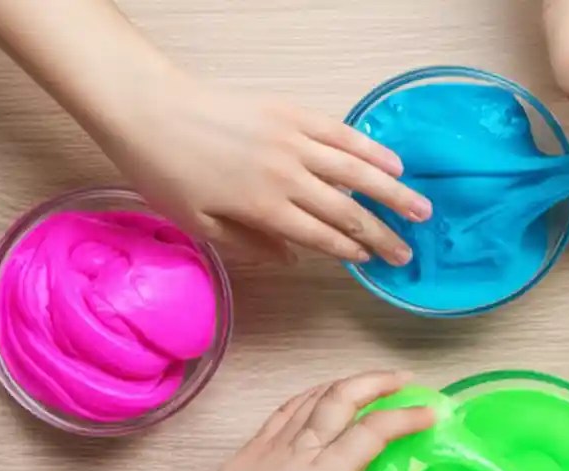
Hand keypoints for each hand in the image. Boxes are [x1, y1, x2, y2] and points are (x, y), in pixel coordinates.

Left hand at [97, 71, 431, 264]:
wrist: (148, 108)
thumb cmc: (164, 171)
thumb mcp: (198, 223)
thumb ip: (250, 244)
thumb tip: (293, 259)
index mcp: (263, 207)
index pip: (321, 236)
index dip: (351, 252)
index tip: (374, 263)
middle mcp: (286, 175)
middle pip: (346, 210)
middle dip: (381, 234)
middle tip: (408, 252)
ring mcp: (293, 140)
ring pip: (355, 172)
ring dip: (392, 193)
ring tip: (421, 210)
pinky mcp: (292, 112)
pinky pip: (341, 133)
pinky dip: (371, 149)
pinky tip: (394, 163)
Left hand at [150, 370, 434, 470]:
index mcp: (328, 468)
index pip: (375, 431)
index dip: (406, 418)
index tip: (432, 412)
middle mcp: (308, 443)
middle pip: (346, 397)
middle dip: (380, 382)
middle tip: (407, 379)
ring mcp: (281, 437)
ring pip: (320, 394)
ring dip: (352, 381)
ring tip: (374, 380)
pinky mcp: (260, 439)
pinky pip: (293, 403)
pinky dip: (317, 391)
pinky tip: (324, 391)